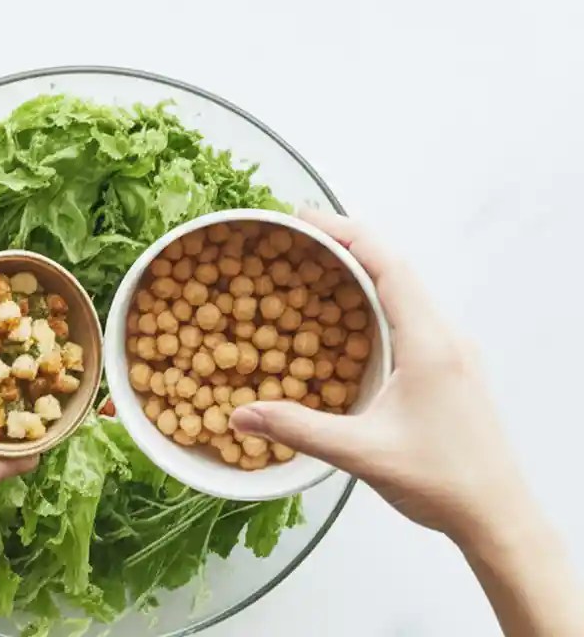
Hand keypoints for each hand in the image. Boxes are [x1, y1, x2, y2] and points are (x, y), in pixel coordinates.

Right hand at [228, 211, 526, 540]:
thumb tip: (239, 416)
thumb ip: (298, 429)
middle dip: (346, 244)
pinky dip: (375, 299)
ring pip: (405, 291)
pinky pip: (409, 315)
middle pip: (395, 267)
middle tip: (297, 236)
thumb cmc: (442, 482)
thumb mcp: (361, 453)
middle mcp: (445, 337)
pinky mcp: (450, 369)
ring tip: (315, 266)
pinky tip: (347, 318)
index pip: (387, 264)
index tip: (302, 220)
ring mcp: (452, 352)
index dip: (344, 234)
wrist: (497, 516)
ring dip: (362, 271)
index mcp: (429, 342)